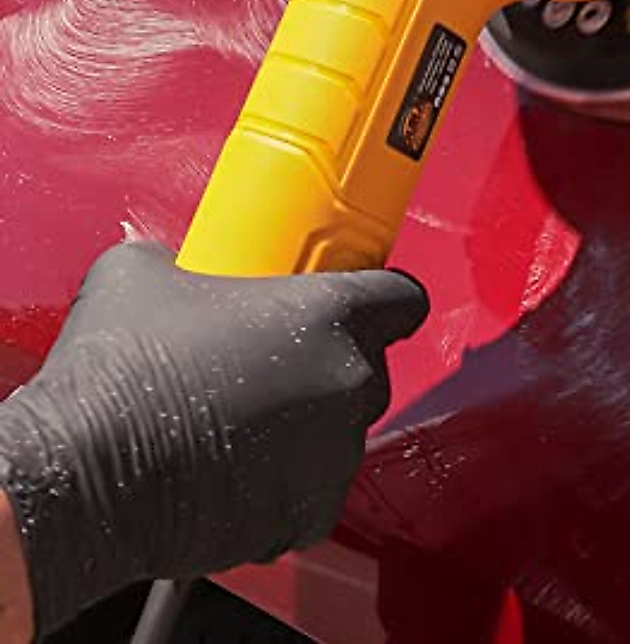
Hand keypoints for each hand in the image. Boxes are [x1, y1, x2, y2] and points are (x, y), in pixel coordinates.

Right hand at [0, 240, 426, 636]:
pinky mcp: (310, 513)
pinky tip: (239, 468)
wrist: (82, 476)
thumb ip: (193, 259)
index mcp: (331, 313)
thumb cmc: (121, 371)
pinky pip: (316, 489)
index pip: (403, 297)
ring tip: (243, 421)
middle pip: (370, 366)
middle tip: (273, 365)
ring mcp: (334, 452)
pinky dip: (288, 482)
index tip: (361, 302)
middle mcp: (349, 380)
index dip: (382, 299)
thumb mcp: (145, 271)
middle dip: (331, 364)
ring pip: (342, 430)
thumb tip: (185, 263)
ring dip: (308, 424)